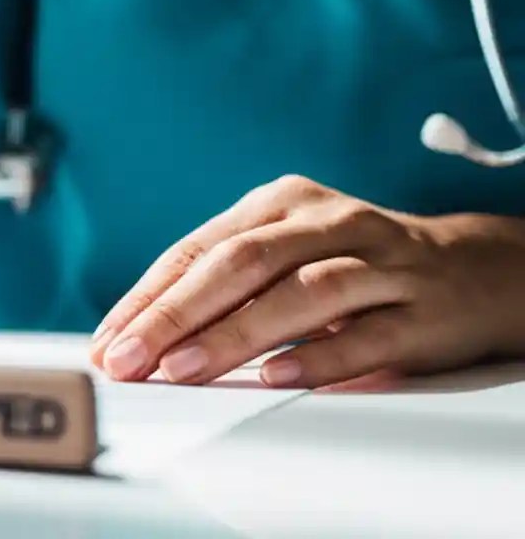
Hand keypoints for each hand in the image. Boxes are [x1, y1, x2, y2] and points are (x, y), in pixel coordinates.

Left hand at [89, 175, 524, 387]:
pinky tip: (279, 376)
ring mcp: (377, 261)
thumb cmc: (353, 264)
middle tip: (130, 358)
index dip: (147, 297)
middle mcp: (326, 223)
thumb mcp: (285, 254)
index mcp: (280, 204)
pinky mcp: (419, 309)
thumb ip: (221, 286)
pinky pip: (366, 333)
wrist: (473, 269)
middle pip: (239, 263)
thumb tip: (138, 336)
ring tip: (185, 369)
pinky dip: (320, 357)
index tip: (107, 341)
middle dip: (174, 314)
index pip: (197, 249)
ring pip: (299, 292)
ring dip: (235, 333)